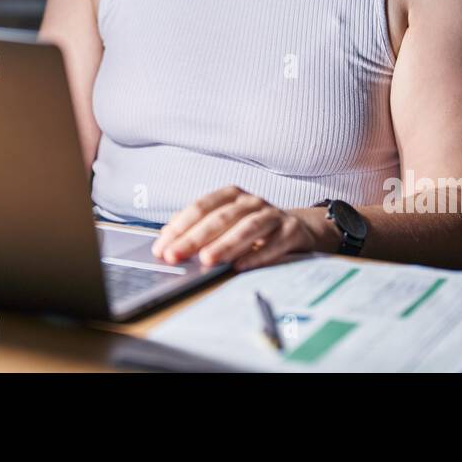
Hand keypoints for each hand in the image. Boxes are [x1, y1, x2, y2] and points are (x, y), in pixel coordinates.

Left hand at [151, 186, 330, 271]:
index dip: (180, 226)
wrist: (299, 227)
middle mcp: (251, 201)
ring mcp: (272, 214)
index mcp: (231, 195)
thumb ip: (197, 226)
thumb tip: (164, 237)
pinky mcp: (291, 231)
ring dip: (225, 244)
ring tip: (207, 260)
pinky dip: (256, 256)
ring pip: (246, 228)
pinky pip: (273, 244)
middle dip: (195, 237)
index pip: (201, 207)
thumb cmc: (253, 226)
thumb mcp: (226, 221)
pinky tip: (240, 266)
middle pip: (220, 218)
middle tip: (175, 255)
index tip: (162, 246)